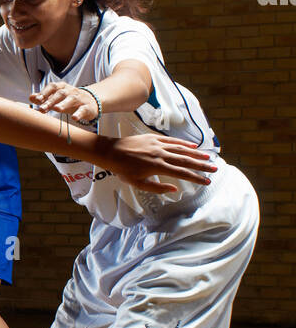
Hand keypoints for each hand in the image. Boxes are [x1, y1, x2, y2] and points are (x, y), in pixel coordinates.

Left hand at [30, 81, 99, 121]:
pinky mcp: (87, 107)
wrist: (91, 101)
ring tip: (56, 109)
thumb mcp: (57, 98)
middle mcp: (71, 91)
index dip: (45, 92)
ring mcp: (80, 98)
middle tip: (42, 108)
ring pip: (71, 99)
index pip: (52, 87)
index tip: (37, 100)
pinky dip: (79, 113)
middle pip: (60, 94)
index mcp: (62, 87)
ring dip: (63, 104)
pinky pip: (83, 109)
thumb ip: (44, 97)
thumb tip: (31, 97)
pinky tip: (74, 118)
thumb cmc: (70, 100)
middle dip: (51, 101)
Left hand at [101, 135, 215, 194]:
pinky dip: (183, 143)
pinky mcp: (154, 138)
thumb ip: (157, 187)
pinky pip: (172, 141)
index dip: (196, 178)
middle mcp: (160, 154)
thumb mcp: (138, 184)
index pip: (182, 173)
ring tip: (208, 157)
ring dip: (196, 153)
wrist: (111, 152)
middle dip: (202, 165)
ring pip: (181, 149)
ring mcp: (158, 145)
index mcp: (158, 167)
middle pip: (186, 160)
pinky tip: (192, 146)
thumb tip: (174, 189)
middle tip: (215, 168)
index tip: (207, 181)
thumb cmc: (123, 170)